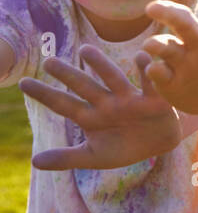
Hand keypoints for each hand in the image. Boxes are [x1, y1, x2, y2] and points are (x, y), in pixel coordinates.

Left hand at [19, 47, 182, 169]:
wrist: (159, 143)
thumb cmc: (124, 146)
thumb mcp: (95, 156)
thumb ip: (67, 157)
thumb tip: (34, 162)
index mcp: (91, 116)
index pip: (64, 104)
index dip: (45, 95)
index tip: (23, 83)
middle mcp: (108, 103)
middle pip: (85, 87)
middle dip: (68, 75)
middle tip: (49, 62)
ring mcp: (131, 100)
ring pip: (114, 79)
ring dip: (101, 65)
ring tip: (85, 50)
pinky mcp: (155, 100)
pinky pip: (151, 85)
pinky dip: (147, 71)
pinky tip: (141, 56)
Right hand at [143, 0, 197, 115]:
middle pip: (183, 22)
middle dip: (169, 12)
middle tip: (154, 7)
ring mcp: (181, 59)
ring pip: (164, 44)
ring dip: (156, 44)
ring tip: (152, 47)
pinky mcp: (167, 78)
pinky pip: (156, 71)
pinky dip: (153, 70)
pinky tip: (154, 71)